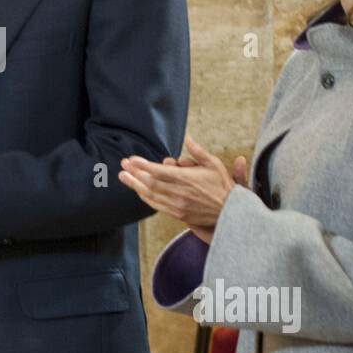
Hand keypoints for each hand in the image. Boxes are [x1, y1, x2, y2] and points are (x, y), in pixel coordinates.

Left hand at [117, 134, 248, 236]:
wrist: (230, 212)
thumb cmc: (222, 186)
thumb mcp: (214, 164)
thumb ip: (198, 151)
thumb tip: (188, 138)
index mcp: (187, 178)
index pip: (159, 171)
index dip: (143, 165)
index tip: (132, 160)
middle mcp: (179, 192)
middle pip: (150, 182)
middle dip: (134, 173)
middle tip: (123, 166)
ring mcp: (177, 204)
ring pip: (151, 194)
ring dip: (135, 185)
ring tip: (123, 177)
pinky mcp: (177, 214)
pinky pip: (156, 205)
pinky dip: (145, 197)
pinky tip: (138, 191)